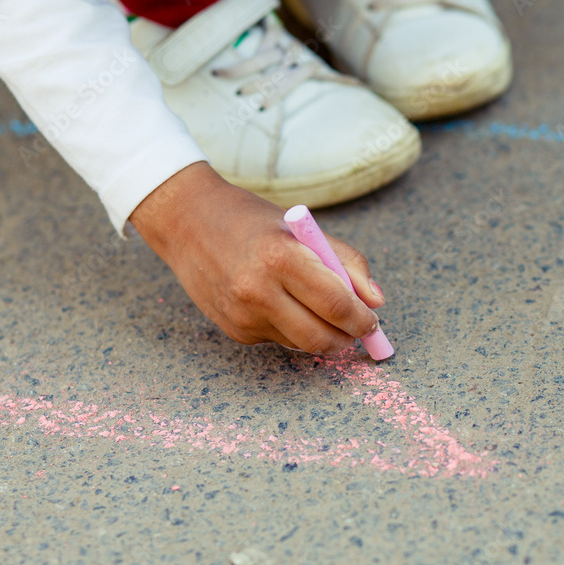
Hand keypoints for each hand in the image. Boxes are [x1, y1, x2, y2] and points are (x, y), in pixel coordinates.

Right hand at [129, 162, 385, 353]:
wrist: (186, 222)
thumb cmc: (251, 221)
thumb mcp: (302, 227)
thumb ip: (345, 261)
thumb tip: (377, 301)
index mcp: (281, 257)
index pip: (337, 304)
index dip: (363, 319)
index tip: (372, 320)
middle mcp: (258, 290)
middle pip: (320, 336)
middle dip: (347, 338)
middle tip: (356, 329)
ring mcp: (242, 315)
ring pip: (301, 344)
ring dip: (320, 335)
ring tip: (318, 309)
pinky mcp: (233, 331)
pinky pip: (278, 339)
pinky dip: (290, 328)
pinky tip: (278, 303)